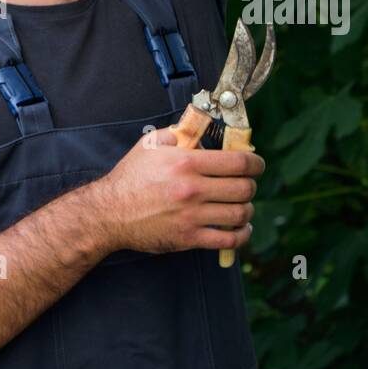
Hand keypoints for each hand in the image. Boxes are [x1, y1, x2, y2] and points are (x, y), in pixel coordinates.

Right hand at [89, 126, 262, 255]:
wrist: (110, 212)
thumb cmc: (130, 177)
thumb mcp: (150, 144)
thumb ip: (178, 133)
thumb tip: (201, 127)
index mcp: (186, 162)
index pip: (237, 162)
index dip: (255, 162)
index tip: (257, 164)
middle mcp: (193, 189)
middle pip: (243, 188)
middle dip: (251, 185)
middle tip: (247, 183)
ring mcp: (192, 216)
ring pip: (239, 214)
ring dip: (247, 209)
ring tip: (242, 205)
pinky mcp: (189, 238)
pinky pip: (228, 240)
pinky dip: (241, 235)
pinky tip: (240, 228)